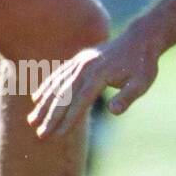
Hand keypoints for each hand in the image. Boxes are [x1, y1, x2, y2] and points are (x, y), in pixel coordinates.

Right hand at [28, 26, 161, 139]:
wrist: (140, 39)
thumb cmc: (143, 65)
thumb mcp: (142, 82)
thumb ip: (128, 97)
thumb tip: (113, 111)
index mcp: (100, 74)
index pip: (81, 100)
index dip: (69, 118)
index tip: (58, 135)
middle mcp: (86, 67)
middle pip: (64, 94)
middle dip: (51, 116)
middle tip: (41, 135)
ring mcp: (80, 62)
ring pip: (57, 85)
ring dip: (44, 103)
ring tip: (32, 121)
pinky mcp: (78, 60)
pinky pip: (58, 74)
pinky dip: (47, 86)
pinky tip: (36, 98)